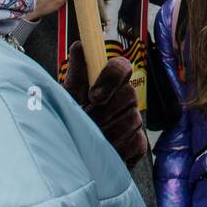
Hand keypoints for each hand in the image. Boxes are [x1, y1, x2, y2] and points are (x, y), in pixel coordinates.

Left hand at [62, 42, 148, 168]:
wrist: (74, 161)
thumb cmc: (71, 125)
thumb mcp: (67, 99)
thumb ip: (76, 73)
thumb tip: (79, 45)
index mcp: (107, 84)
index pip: (122, 67)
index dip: (111, 78)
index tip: (93, 96)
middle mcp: (124, 99)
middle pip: (128, 95)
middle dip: (103, 112)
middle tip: (87, 123)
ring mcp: (133, 121)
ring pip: (131, 120)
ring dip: (106, 134)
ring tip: (90, 140)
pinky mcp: (138, 144)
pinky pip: (135, 141)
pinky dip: (117, 149)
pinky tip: (104, 151)